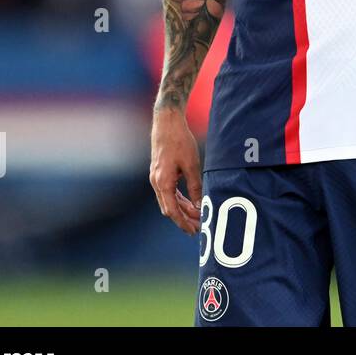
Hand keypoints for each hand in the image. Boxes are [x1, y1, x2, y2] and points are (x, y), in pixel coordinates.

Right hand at [149, 104, 202, 235]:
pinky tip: (189, 203)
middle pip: (169, 208)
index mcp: (163, 183)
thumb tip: (199, 206)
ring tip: (196, 218)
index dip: (183, 223)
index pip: (172, 211)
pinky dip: (179, 199)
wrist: (167, 123)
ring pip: (169, 201)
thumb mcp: (192, 165)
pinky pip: (169, 192)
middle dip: (183, 219)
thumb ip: (195, 186)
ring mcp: (156, 178)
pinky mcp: (159, 173)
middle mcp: (156, 183)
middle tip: (198, 229)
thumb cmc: (180, 142)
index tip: (193, 231)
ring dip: (182, 210)